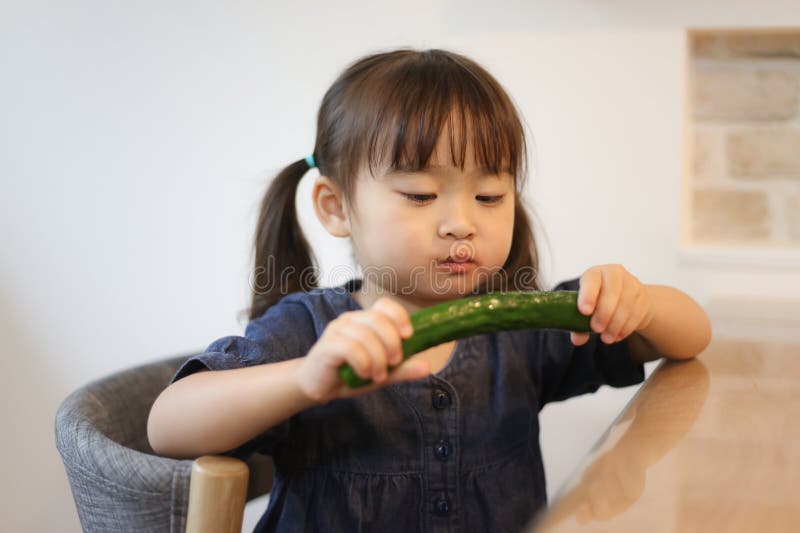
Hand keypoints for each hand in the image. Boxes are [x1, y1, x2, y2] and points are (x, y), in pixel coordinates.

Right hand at [295, 296, 430, 402]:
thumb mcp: (382, 374)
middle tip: (394, 364)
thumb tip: (428, 366)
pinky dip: (363, 362)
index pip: (385, 305)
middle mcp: (351, 320)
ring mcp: (337, 330)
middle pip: (378, 320)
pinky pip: (350, 348)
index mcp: (365, 320)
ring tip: (378, 376)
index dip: (400, 316)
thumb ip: (403, 369)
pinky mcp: (327, 345)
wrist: (319, 388)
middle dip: (392, 343)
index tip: (409, 336)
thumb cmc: (350, 375)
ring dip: (378, 359)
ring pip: (366, 336)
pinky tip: (364, 374)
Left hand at [570, 264, 653, 345]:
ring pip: (626, 304)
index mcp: (595, 273)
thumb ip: (578, 324)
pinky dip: (626, 328)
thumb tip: (577, 340)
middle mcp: (614, 274)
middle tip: (596, 329)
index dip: (588, 295)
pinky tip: (617, 336)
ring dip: (615, 324)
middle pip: (612, 291)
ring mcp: (632, 284)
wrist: (625, 299)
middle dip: (604, 313)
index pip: (592, 279)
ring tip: (606, 338)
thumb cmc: (598, 302)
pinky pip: (636, 313)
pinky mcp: (643, 298)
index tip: (584, 311)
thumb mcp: (586, 309)